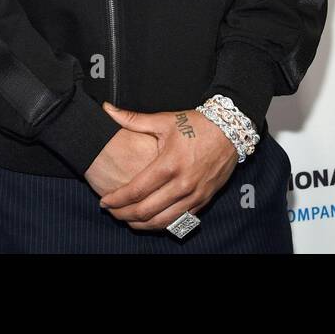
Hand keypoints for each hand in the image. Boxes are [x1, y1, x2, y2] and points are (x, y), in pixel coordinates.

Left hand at [95, 100, 237, 230]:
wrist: (231, 130)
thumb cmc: (197, 124)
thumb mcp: (164, 120)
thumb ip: (133, 119)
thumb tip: (107, 109)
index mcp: (169, 164)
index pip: (136, 191)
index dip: (117, 200)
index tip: (104, 201)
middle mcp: (182, 184)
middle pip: (146, 211)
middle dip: (124, 215)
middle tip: (111, 212)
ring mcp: (195, 195)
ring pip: (162, 221)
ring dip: (141, 224)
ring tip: (127, 219)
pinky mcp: (204, 200)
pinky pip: (179, 220)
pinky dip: (162, 224)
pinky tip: (150, 220)